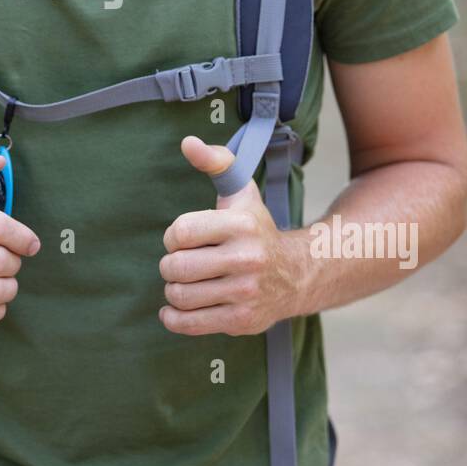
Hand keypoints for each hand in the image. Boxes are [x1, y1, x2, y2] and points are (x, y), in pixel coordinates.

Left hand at [158, 136, 297, 335]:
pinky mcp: (241, 320)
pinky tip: (176, 308)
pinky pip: (189, 323)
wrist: (296, 274)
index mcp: (241, 225)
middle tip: (181, 264)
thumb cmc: (255, 229)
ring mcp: (245, 292)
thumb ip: (215, 162)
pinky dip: (173, 317)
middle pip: (176, 267)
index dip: (173, 236)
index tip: (184, 239)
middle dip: (170, 265)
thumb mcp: (240, 192)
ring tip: (185, 283)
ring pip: (180, 295)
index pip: (180, 232)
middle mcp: (246, 259)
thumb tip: (187, 142)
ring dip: (173, 290)